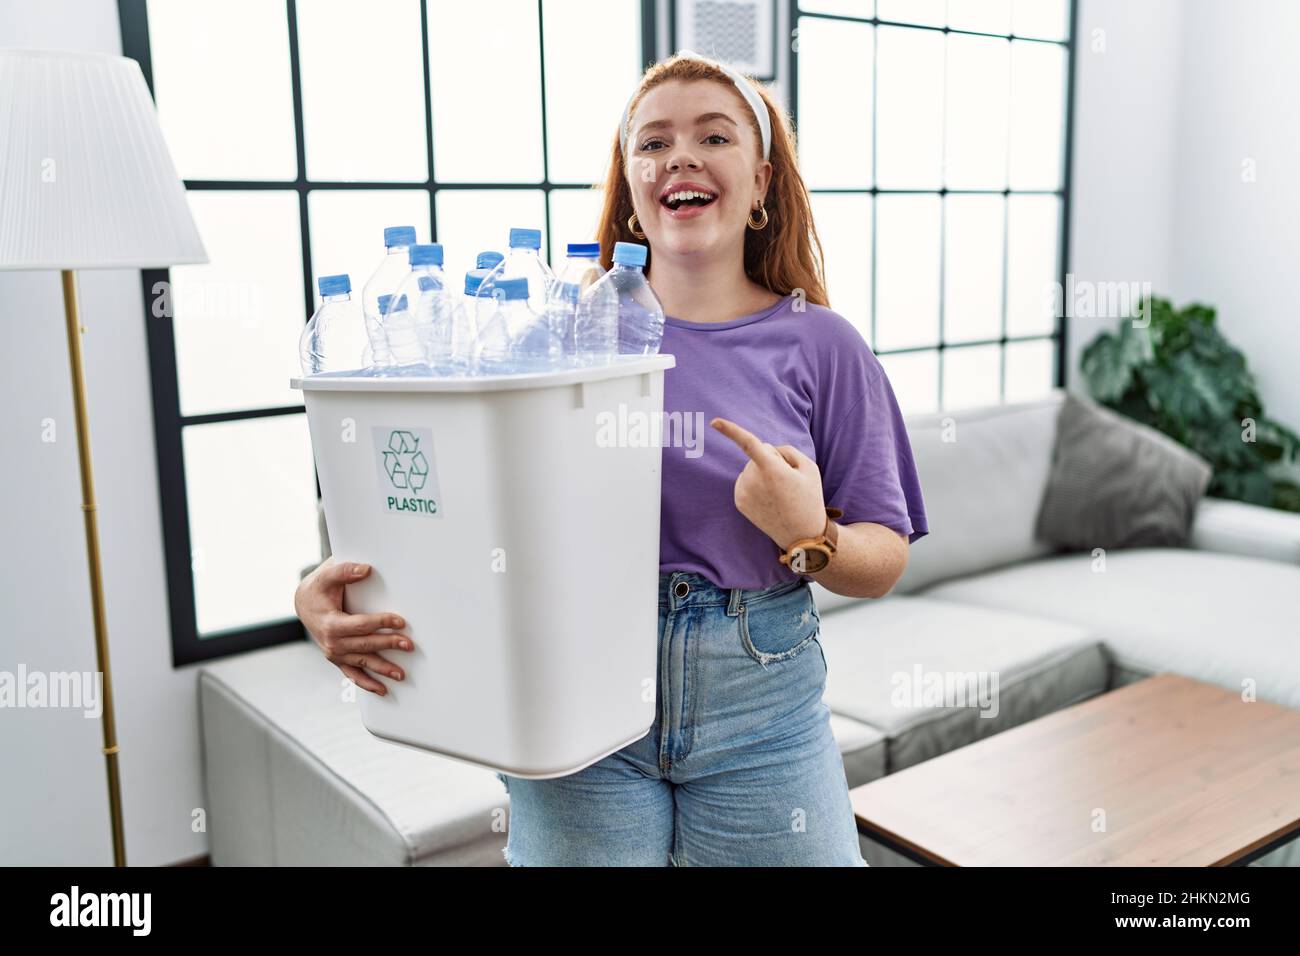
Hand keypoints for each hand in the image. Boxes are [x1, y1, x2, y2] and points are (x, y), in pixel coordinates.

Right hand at [294, 557, 413, 695]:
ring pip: (362, 662)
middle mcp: (332, 642)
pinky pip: (352, 674)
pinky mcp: (338, 658)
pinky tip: (383, 690)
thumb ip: (345, 570)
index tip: (400, 622)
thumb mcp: (328, 575)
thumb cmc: (320, 588)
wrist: (304, 603)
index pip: (360, 625)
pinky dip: (367, 684)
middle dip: (388, 645)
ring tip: (401, 674)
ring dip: (382, 669)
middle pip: (365, 645)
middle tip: (409, 645)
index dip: (381, 623)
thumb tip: (366, 569)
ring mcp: (335, 653)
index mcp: (331, 623)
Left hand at [710, 417, 827, 551]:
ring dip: (762, 473)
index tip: (714, 422)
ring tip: (780, 492)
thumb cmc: (809, 498)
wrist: (802, 535)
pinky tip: (769, 498)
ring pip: (750, 468)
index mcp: (772, 470)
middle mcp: (753, 481)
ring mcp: (744, 493)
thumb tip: (764, 449)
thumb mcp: (809, 468)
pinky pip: (745, 481)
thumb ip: (786, 450)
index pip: (748, 443)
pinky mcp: (739, 502)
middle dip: (771, 460)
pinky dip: (755, 484)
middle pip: (757, 454)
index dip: (730, 430)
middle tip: (788, 482)